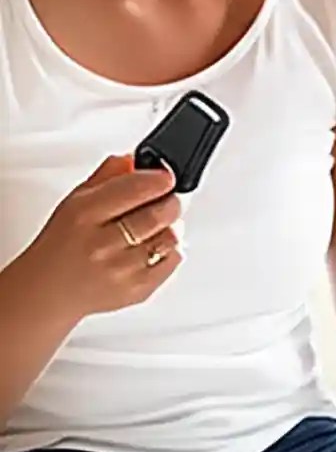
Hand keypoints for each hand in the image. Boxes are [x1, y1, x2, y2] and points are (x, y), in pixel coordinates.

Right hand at [17, 155, 183, 317]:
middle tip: (169, 199)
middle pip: (160, 213)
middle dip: (171, 201)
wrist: (47, 292)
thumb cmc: (61, 246)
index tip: (166, 176)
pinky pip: (173, 261)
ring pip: (171, 237)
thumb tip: (133, 159)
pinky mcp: (137, 290)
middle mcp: (103, 242)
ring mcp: (121, 269)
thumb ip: (107, 178)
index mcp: (84, 214)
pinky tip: (154, 247)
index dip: (159, 178)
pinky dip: (171, 250)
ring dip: (172, 227)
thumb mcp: (74, 203)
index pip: (136, 188)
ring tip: (158, 225)